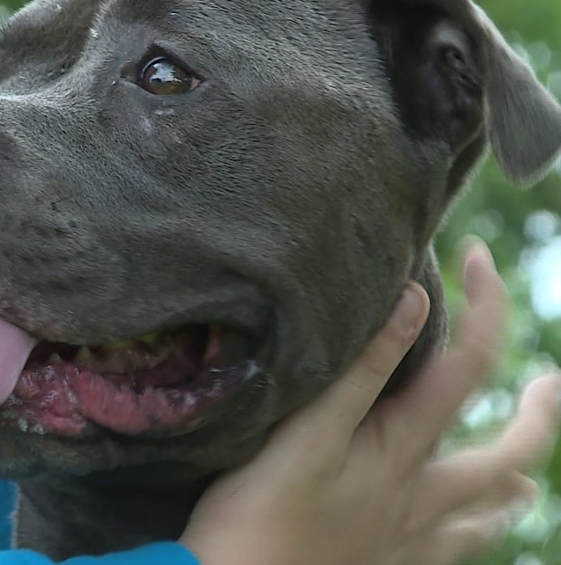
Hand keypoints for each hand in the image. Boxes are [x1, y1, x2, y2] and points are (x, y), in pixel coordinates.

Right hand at [179, 242, 560, 564]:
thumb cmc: (258, 513)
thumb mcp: (303, 433)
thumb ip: (359, 368)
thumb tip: (415, 301)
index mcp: (400, 451)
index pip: (468, 365)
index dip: (486, 305)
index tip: (477, 255)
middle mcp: (422, 497)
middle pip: (510, 454)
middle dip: (539, 414)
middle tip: (552, 383)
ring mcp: (412, 539)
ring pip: (492, 516)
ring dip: (515, 483)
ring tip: (521, 474)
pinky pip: (454, 552)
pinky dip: (473, 533)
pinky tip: (457, 529)